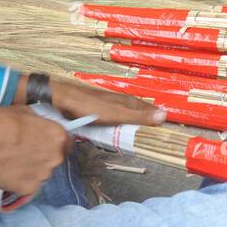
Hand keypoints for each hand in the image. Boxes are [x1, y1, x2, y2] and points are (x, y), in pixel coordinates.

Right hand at [0, 106, 69, 196]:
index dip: (55, 140)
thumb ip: (36, 120)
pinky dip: (21, 180)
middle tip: (24, 150)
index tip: (45, 140)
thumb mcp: (21, 111)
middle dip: (43, 154)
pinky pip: (28, 184)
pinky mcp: (29, 189)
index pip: (66, 141)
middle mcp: (56, 158)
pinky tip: (8, 172)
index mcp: (57, 136)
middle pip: (55, 157)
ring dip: (33, 167)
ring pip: (41, 172)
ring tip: (13, 161)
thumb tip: (37, 124)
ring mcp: (43, 176)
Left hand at [49, 75, 166, 126]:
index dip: (154, 114)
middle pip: (135, 108)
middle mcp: (116, 100)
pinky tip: (114, 125)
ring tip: (137, 126)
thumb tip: (163, 115)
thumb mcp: (117, 114)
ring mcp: (105, 103)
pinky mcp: (94, 108)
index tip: (164, 121)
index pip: (145, 107)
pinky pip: (111, 115)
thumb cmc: (89, 106)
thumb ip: (138, 116)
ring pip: (123, 110)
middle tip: (153, 125)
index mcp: (124, 100)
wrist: (62, 100)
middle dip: (144, 115)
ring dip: (131, 117)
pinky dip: (117, 120)